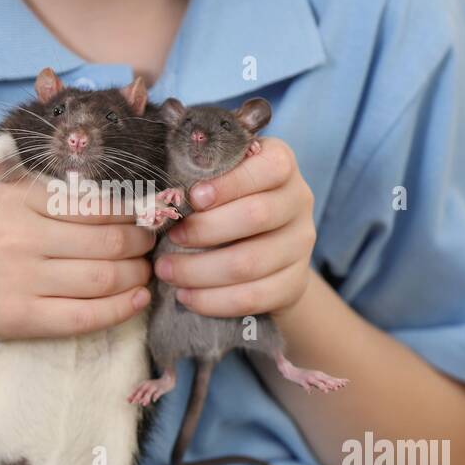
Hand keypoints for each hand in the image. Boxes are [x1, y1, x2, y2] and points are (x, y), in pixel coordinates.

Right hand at [0, 174, 154, 339]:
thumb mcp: (2, 187)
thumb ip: (50, 179)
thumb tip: (122, 186)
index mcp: (19, 196)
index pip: (96, 203)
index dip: (131, 212)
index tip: (144, 215)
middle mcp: (19, 236)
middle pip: (107, 242)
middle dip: (141, 243)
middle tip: (149, 243)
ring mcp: (21, 280)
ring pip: (101, 279)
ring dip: (136, 275)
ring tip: (144, 270)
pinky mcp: (22, 317)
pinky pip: (84, 316)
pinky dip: (120, 309)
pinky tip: (138, 299)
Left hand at [154, 137, 315, 317]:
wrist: (268, 247)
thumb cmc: (229, 201)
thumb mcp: (221, 179)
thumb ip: (202, 176)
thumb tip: (163, 191)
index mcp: (281, 164)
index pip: (267, 169)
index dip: (229, 184)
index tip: (192, 198)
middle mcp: (299, 201)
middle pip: (256, 215)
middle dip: (204, 230)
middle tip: (169, 238)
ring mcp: (301, 244)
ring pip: (250, 262)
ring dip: (200, 270)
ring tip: (166, 271)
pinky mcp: (295, 282)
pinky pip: (254, 297)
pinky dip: (214, 300)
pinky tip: (187, 296)